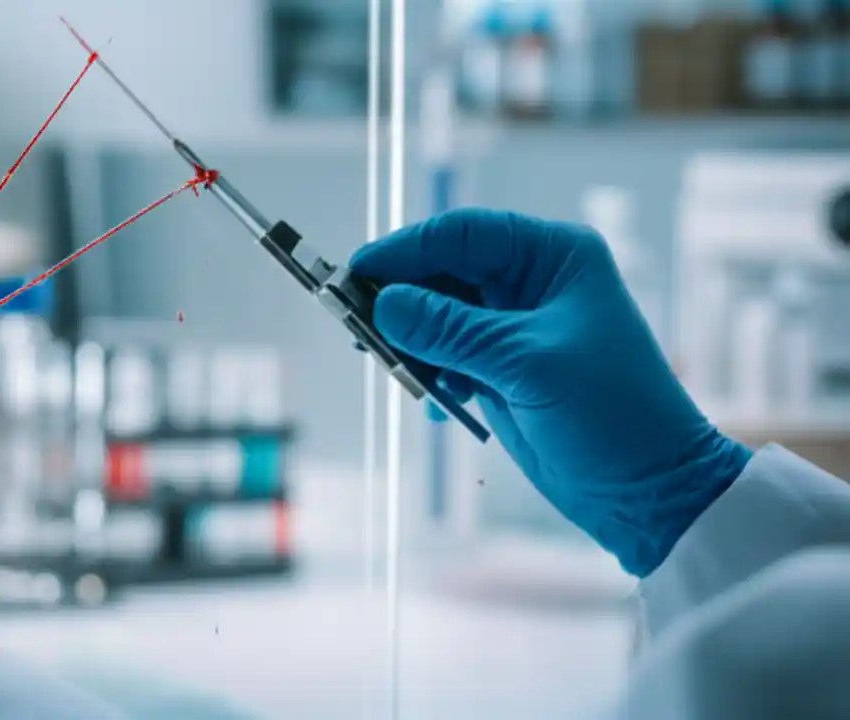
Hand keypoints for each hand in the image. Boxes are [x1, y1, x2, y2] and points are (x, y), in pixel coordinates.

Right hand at [351, 209, 750, 575]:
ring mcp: (513, 327)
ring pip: (436, 316)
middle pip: (442, 272)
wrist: (648, 492)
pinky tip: (437, 402)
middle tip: (358, 328)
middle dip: (402, 301)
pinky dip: (430, 375)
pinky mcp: (502, 369)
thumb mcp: (526, 365)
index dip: (406, 250)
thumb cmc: (612, 415)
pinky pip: (445, 356)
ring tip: (402, 375)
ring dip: (413, 344)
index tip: (357, 274)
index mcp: (553, 257)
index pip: (463, 234)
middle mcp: (531, 282)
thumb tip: (385, 303)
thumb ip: (451, 331)